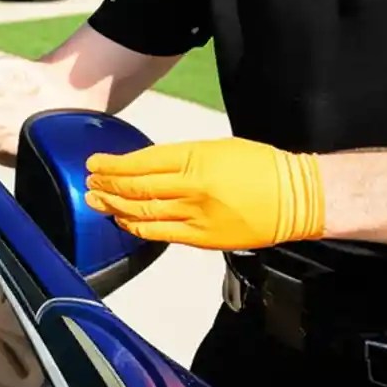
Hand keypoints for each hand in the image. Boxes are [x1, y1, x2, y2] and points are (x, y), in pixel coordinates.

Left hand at [83, 137, 325, 249]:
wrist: (296, 197)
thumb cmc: (261, 166)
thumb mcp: (216, 147)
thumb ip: (180, 158)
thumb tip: (148, 166)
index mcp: (194, 158)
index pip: (140, 163)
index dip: (112, 165)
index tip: (94, 163)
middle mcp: (190, 188)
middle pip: (135, 188)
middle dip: (107, 186)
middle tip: (90, 183)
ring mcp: (195, 216)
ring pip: (142, 213)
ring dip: (115, 207)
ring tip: (97, 201)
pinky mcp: (202, 238)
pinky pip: (160, 234)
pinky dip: (137, 227)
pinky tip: (123, 221)